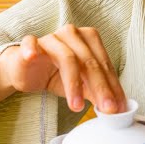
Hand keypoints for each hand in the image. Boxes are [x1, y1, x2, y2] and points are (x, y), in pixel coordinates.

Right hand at [0, 24, 126, 113]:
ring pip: (66, 57)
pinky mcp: (29, 43)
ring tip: (77, 106)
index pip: (104, 64)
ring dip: (73, 83)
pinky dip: (32, 49)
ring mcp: (51, 38)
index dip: (113, 87)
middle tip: (105, 108)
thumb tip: (117, 109)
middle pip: (89, 61)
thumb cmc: (55, 74)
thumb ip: (97, 93)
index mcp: (89, 39)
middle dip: (99, 87)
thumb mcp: (81, 86)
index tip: (118, 108)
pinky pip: (30, 44)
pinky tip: (33, 56)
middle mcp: (72, 34)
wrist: (25, 70)